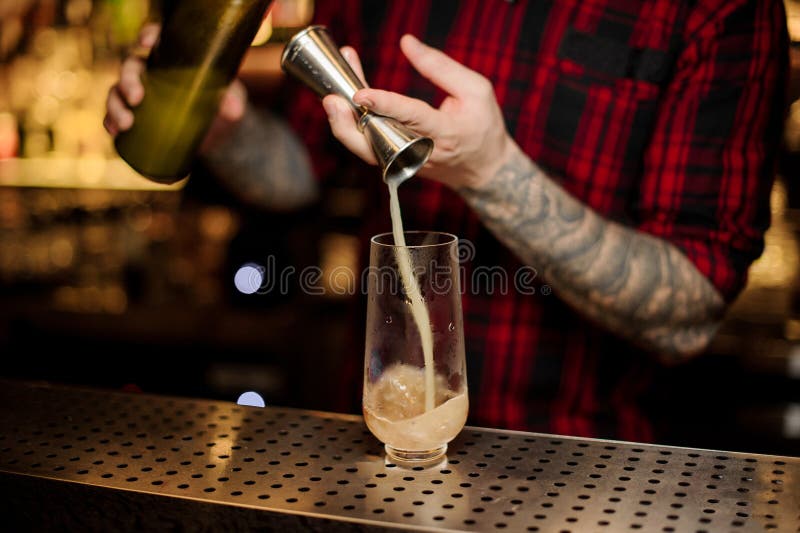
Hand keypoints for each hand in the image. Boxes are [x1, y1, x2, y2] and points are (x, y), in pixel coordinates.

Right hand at [103, 23, 246, 153]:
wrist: (217, 131)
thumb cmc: (221, 104)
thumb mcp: (230, 100)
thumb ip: (232, 100)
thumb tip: (234, 110)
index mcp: (171, 57)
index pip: (156, 39)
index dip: (147, 35)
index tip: (146, 43)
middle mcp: (151, 72)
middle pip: (130, 67)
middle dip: (128, 80)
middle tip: (137, 98)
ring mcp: (141, 94)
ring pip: (117, 91)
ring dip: (115, 105)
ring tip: (126, 124)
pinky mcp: (137, 115)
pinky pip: (115, 114)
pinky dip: (110, 122)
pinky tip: (113, 131)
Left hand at [322, 35, 514, 189]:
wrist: (484, 169)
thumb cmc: (482, 125)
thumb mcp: (475, 90)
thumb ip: (439, 67)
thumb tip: (407, 43)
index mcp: (446, 133)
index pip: (412, 118)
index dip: (386, 105)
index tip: (362, 93)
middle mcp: (422, 152)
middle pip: (378, 142)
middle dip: (350, 122)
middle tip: (331, 99)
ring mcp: (406, 162)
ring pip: (367, 149)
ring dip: (344, 122)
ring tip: (332, 95)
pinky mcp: (397, 164)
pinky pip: (369, 145)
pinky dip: (353, 125)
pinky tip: (344, 101)